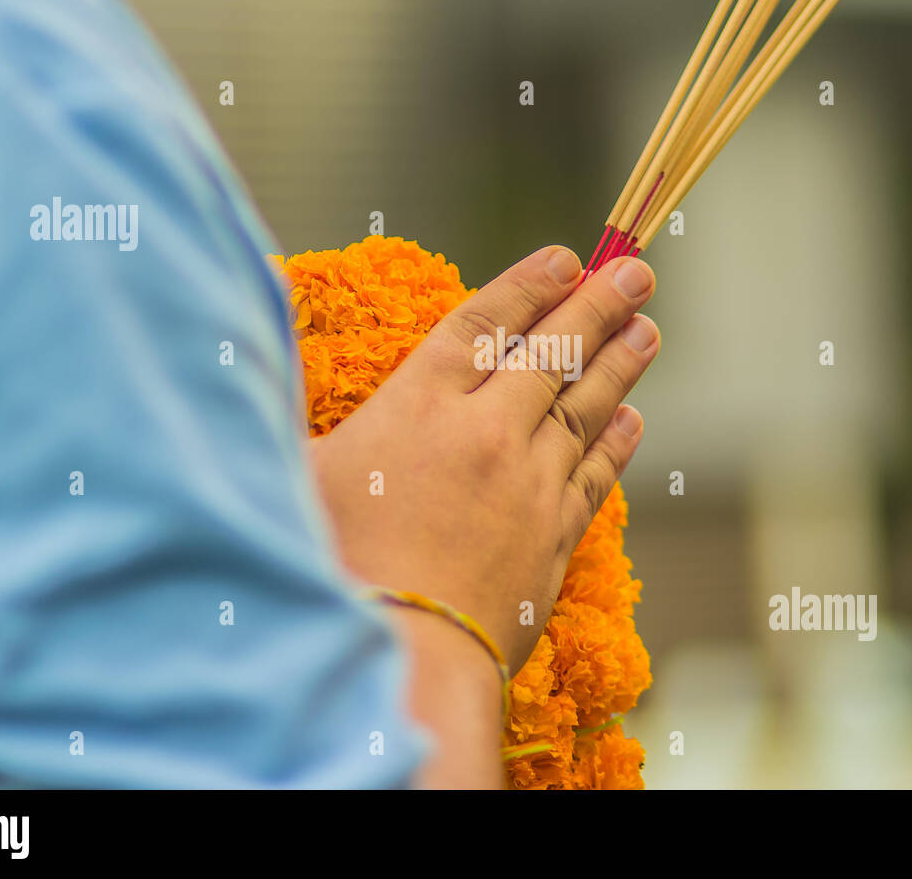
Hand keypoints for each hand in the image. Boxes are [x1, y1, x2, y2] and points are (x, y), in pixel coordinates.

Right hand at [312, 245, 658, 673]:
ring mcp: (528, 483)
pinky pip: (595, 474)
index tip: (565, 257)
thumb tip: (263, 320)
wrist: (400, 654)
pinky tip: (633, 420)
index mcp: (419, 404)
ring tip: (648, 327)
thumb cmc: (329, 562)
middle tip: (636, 272)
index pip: (485, 323)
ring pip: (585, 406)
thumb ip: (293, 395)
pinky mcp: (553, 536)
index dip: (528, 284)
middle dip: (597, 304)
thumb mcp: (296, 467)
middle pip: (552, 352)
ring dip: (620, 362)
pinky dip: (617, 443)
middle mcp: (485, 431)